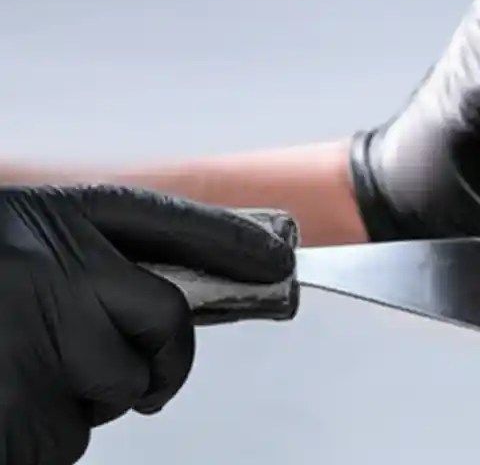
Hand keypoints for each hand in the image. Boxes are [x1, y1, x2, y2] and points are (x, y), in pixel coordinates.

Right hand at [0, 185, 294, 464]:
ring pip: (119, 387)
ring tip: (11, 377)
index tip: (277, 260)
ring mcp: (31, 342)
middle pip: (164, 318)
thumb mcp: (13, 258)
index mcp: (37, 219)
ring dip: (86, 398)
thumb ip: (85, 267)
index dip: (224, 238)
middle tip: (150, 378)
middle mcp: (45, 270)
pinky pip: (68, 436)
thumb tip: (184, 302)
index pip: (158, 216)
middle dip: (166, 357)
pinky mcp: (20, 414)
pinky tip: (0, 406)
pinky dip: (40, 436)